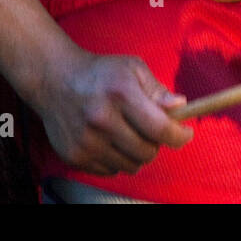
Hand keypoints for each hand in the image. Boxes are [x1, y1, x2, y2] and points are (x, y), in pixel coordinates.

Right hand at [35, 47, 192, 175]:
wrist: (54, 80)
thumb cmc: (101, 73)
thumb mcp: (133, 69)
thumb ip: (157, 90)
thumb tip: (180, 107)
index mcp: (121, 93)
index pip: (159, 128)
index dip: (179, 136)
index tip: (186, 133)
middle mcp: (102, 119)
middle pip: (147, 151)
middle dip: (157, 143)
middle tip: (152, 130)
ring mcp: (86, 141)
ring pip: (131, 166)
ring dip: (138, 154)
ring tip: (131, 134)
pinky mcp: (74, 156)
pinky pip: (110, 171)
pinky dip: (118, 160)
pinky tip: (112, 141)